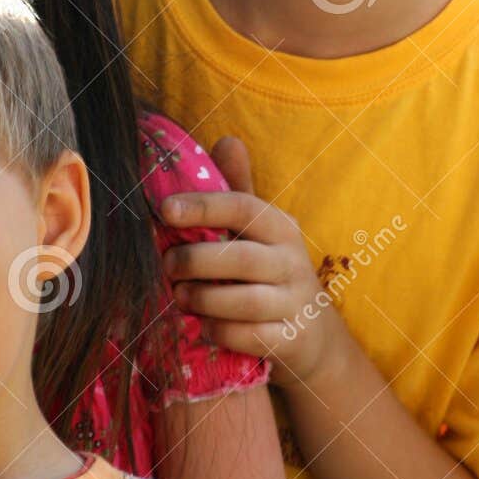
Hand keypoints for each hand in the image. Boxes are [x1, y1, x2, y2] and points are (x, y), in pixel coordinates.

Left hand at [159, 136, 345, 387]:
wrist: (313, 336)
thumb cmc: (271, 273)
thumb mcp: (259, 231)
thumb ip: (239, 190)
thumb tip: (227, 139)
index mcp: (280, 227)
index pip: (243, 207)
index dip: (203, 206)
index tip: (165, 210)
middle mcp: (292, 262)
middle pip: (240, 258)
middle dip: (194, 261)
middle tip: (167, 265)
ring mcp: (295, 303)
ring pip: (243, 301)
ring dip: (202, 299)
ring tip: (179, 296)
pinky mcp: (292, 340)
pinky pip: (250, 336)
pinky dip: (220, 331)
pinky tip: (203, 326)